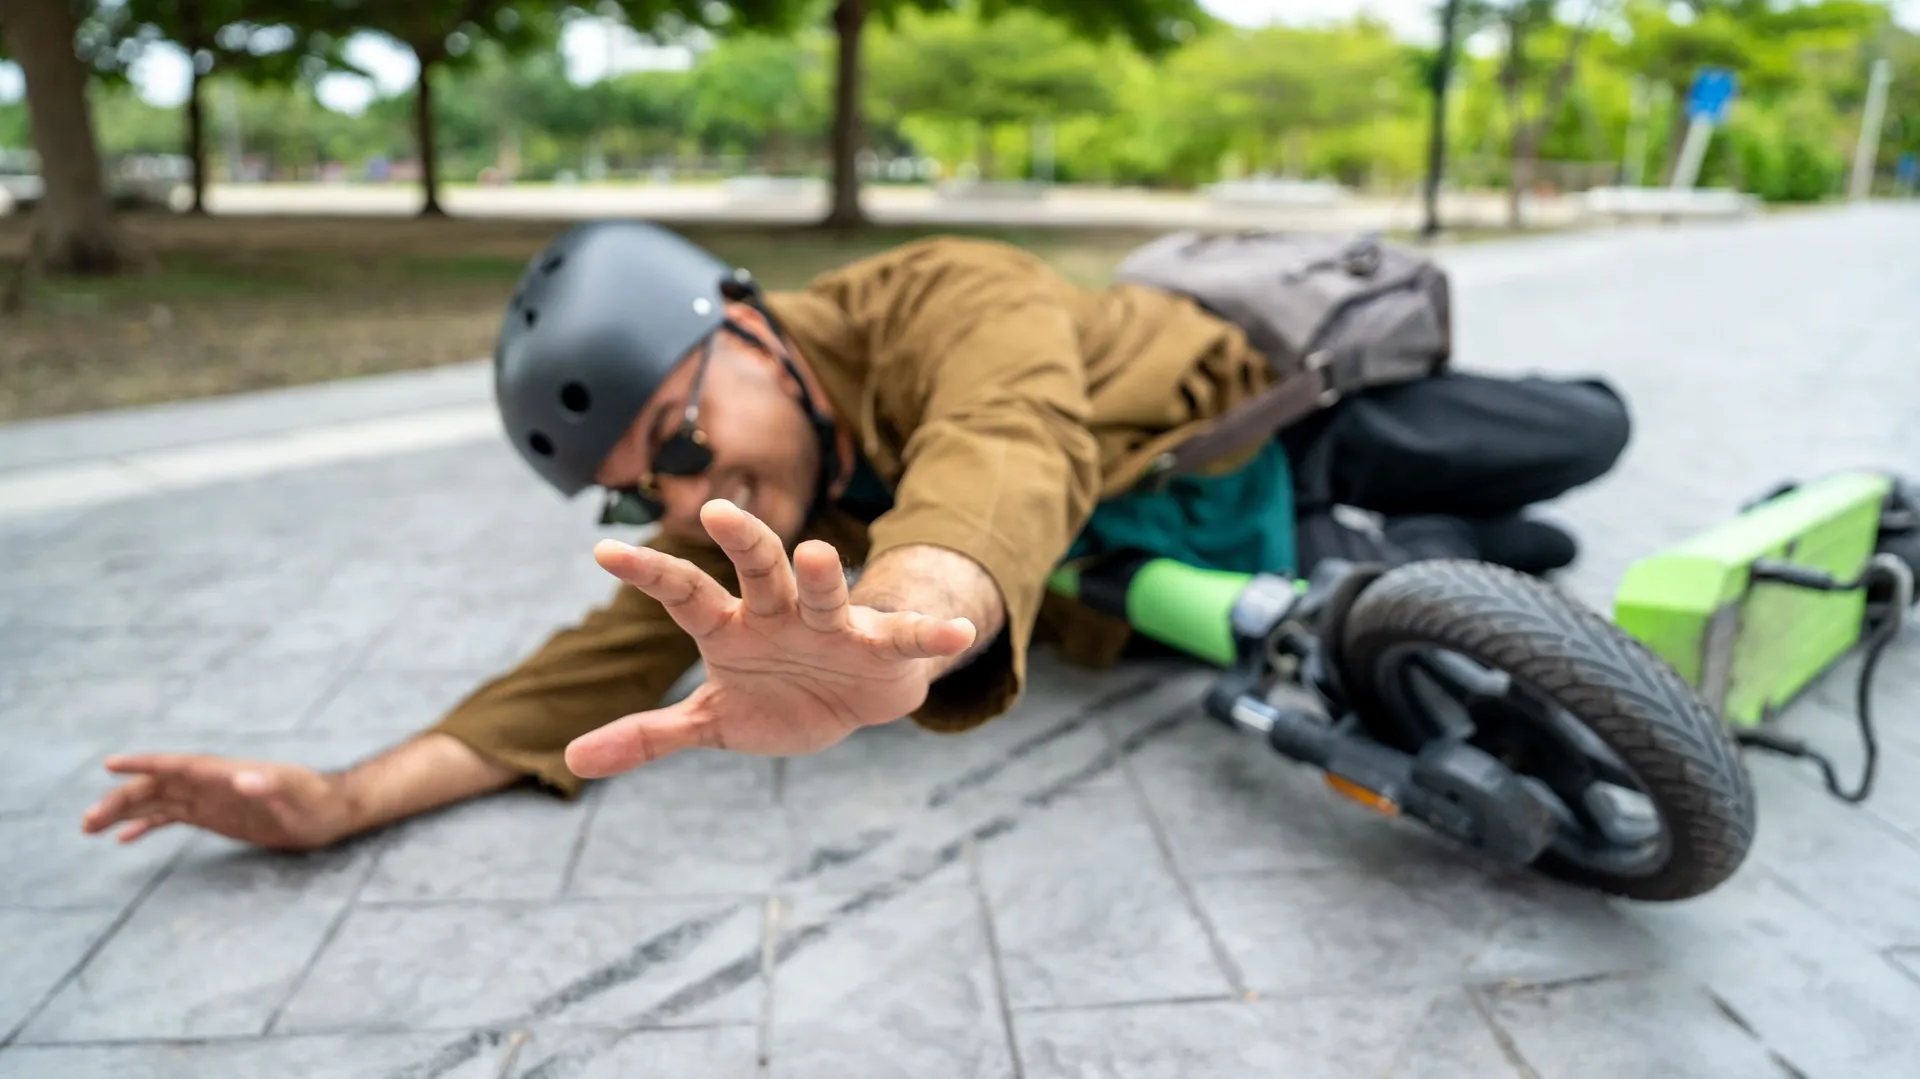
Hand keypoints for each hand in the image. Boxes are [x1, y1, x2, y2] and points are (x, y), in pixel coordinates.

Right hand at [81, 754, 356, 851]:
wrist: (331, 812)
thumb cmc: (317, 802)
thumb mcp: (297, 795)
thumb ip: (271, 785)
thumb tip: (242, 777)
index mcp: (225, 774)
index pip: (177, 766)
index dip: (145, 764)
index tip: (111, 764)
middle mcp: (212, 783)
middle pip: (157, 787)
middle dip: (120, 799)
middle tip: (87, 822)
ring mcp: (211, 799)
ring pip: (157, 801)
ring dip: (124, 812)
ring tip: (89, 828)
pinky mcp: (215, 816)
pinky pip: (172, 817)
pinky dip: (146, 825)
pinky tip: (124, 838)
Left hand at [565, 499, 977, 777]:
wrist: (856, 697)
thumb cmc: (777, 696)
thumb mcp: (713, 721)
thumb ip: (649, 734)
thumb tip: (572, 760)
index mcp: (732, 627)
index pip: (685, 595)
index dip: (648, 574)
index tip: (602, 550)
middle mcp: (780, 611)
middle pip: (758, 568)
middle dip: (742, 540)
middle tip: (716, 512)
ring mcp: (833, 624)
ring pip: (825, 593)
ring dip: (826, 577)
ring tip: (822, 555)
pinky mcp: (881, 646)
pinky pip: (904, 639)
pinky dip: (929, 636)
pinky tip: (955, 635)